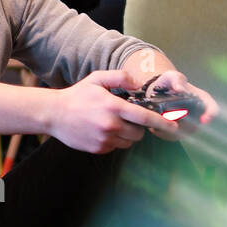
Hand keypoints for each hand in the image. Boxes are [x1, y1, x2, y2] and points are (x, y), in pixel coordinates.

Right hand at [46, 70, 174, 153]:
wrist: (54, 114)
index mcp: (113, 107)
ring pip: (128, 142)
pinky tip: (102, 130)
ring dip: (127, 134)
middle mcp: (111, 126)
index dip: (162, 123)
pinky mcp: (98, 149)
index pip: (145, 118)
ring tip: (113, 123)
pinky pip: (115, 147)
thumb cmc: (77, 95)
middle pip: (139, 133)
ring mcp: (104, 139)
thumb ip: (119, 77)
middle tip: (129, 118)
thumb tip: (137, 84)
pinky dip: (114, 140)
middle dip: (139, 127)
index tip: (173, 126)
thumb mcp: (97, 79)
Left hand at [139, 70, 219, 140]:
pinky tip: (153, 126)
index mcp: (202, 99)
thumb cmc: (168, 82)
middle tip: (165, 117)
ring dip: (169, 128)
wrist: (156, 91)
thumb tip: (180, 89)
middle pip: (196, 125)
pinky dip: (162, 132)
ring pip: (182, 132)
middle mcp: (199, 114)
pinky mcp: (178, 132)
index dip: (210, 115)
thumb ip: (176, 80)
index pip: (213, 109)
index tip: (204, 119)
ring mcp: (189, 125)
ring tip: (157, 120)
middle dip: (181, 123)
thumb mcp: (172, 77)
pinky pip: (172, 136)